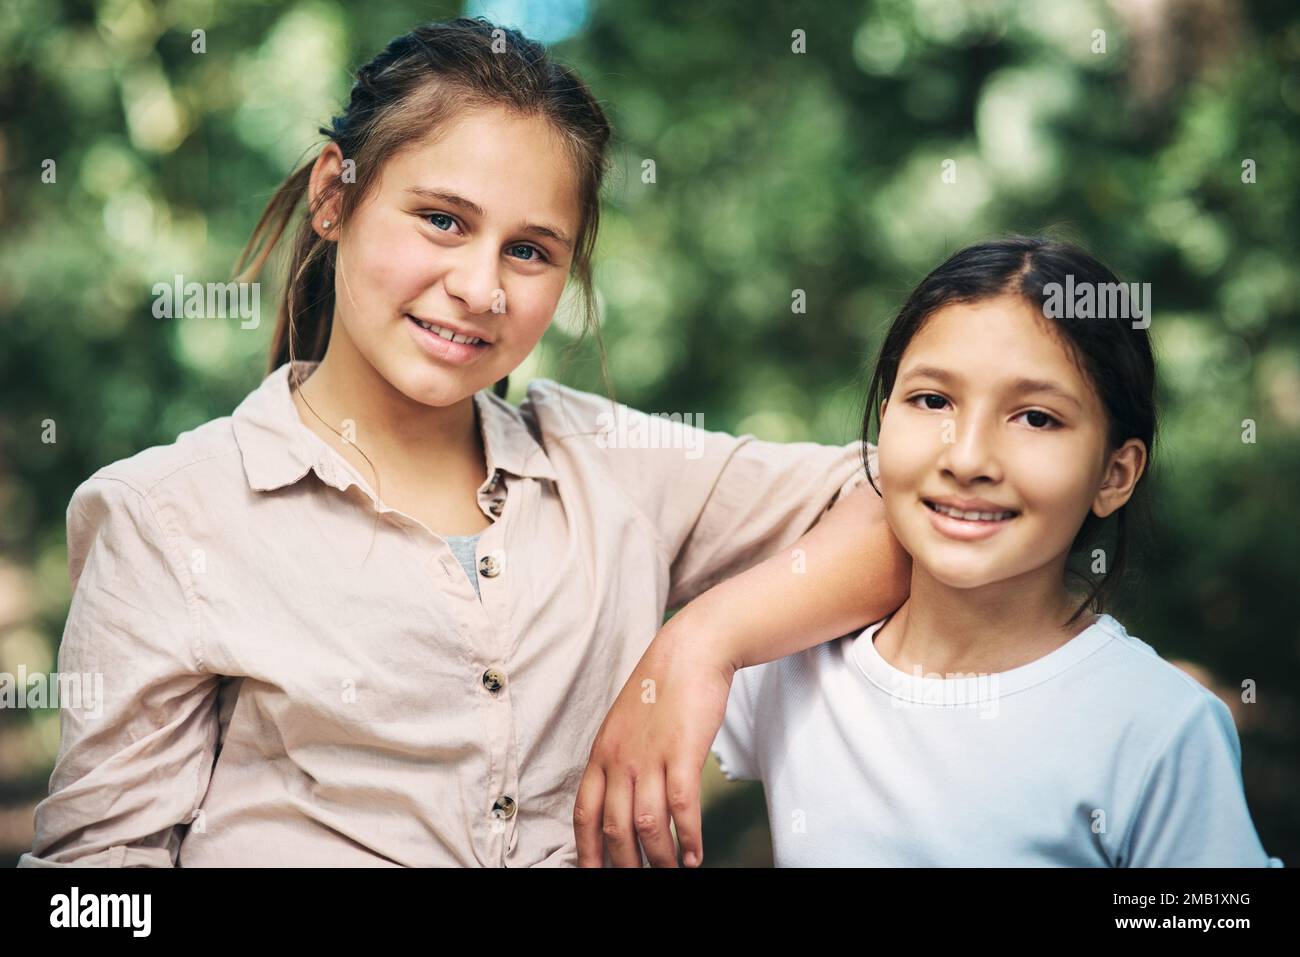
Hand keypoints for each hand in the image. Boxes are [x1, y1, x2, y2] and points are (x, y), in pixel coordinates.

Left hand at [573, 621, 734, 866]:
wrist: (690, 652)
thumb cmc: (660, 688)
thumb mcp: (624, 724)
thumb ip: (619, 760)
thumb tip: (621, 800)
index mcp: (602, 754)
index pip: (584, 814)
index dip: (586, 850)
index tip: (592, 872)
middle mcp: (620, 760)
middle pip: (614, 827)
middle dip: (624, 864)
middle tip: (636, 879)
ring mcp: (651, 757)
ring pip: (648, 825)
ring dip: (659, 858)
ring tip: (670, 872)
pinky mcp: (683, 753)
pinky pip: (683, 808)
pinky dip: (689, 838)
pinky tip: (694, 855)